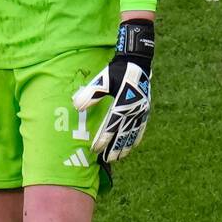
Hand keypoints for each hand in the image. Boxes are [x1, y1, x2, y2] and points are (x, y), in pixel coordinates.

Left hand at [72, 20, 154, 162]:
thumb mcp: (101, 80)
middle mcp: (135, 111)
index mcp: (123, 104)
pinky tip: (131, 144)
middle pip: (123, 134)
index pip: (111, 127)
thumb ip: (90, 94)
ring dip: (125, 146)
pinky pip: (141, 128)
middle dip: (114, 148)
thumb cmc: (117, 71)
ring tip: (118, 157)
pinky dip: (136, 138)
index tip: (94, 150)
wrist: (137, 62)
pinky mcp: (145, 110)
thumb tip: (76, 106)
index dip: (103, 140)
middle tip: (106, 159)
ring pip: (133, 134)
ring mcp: (142, 111)